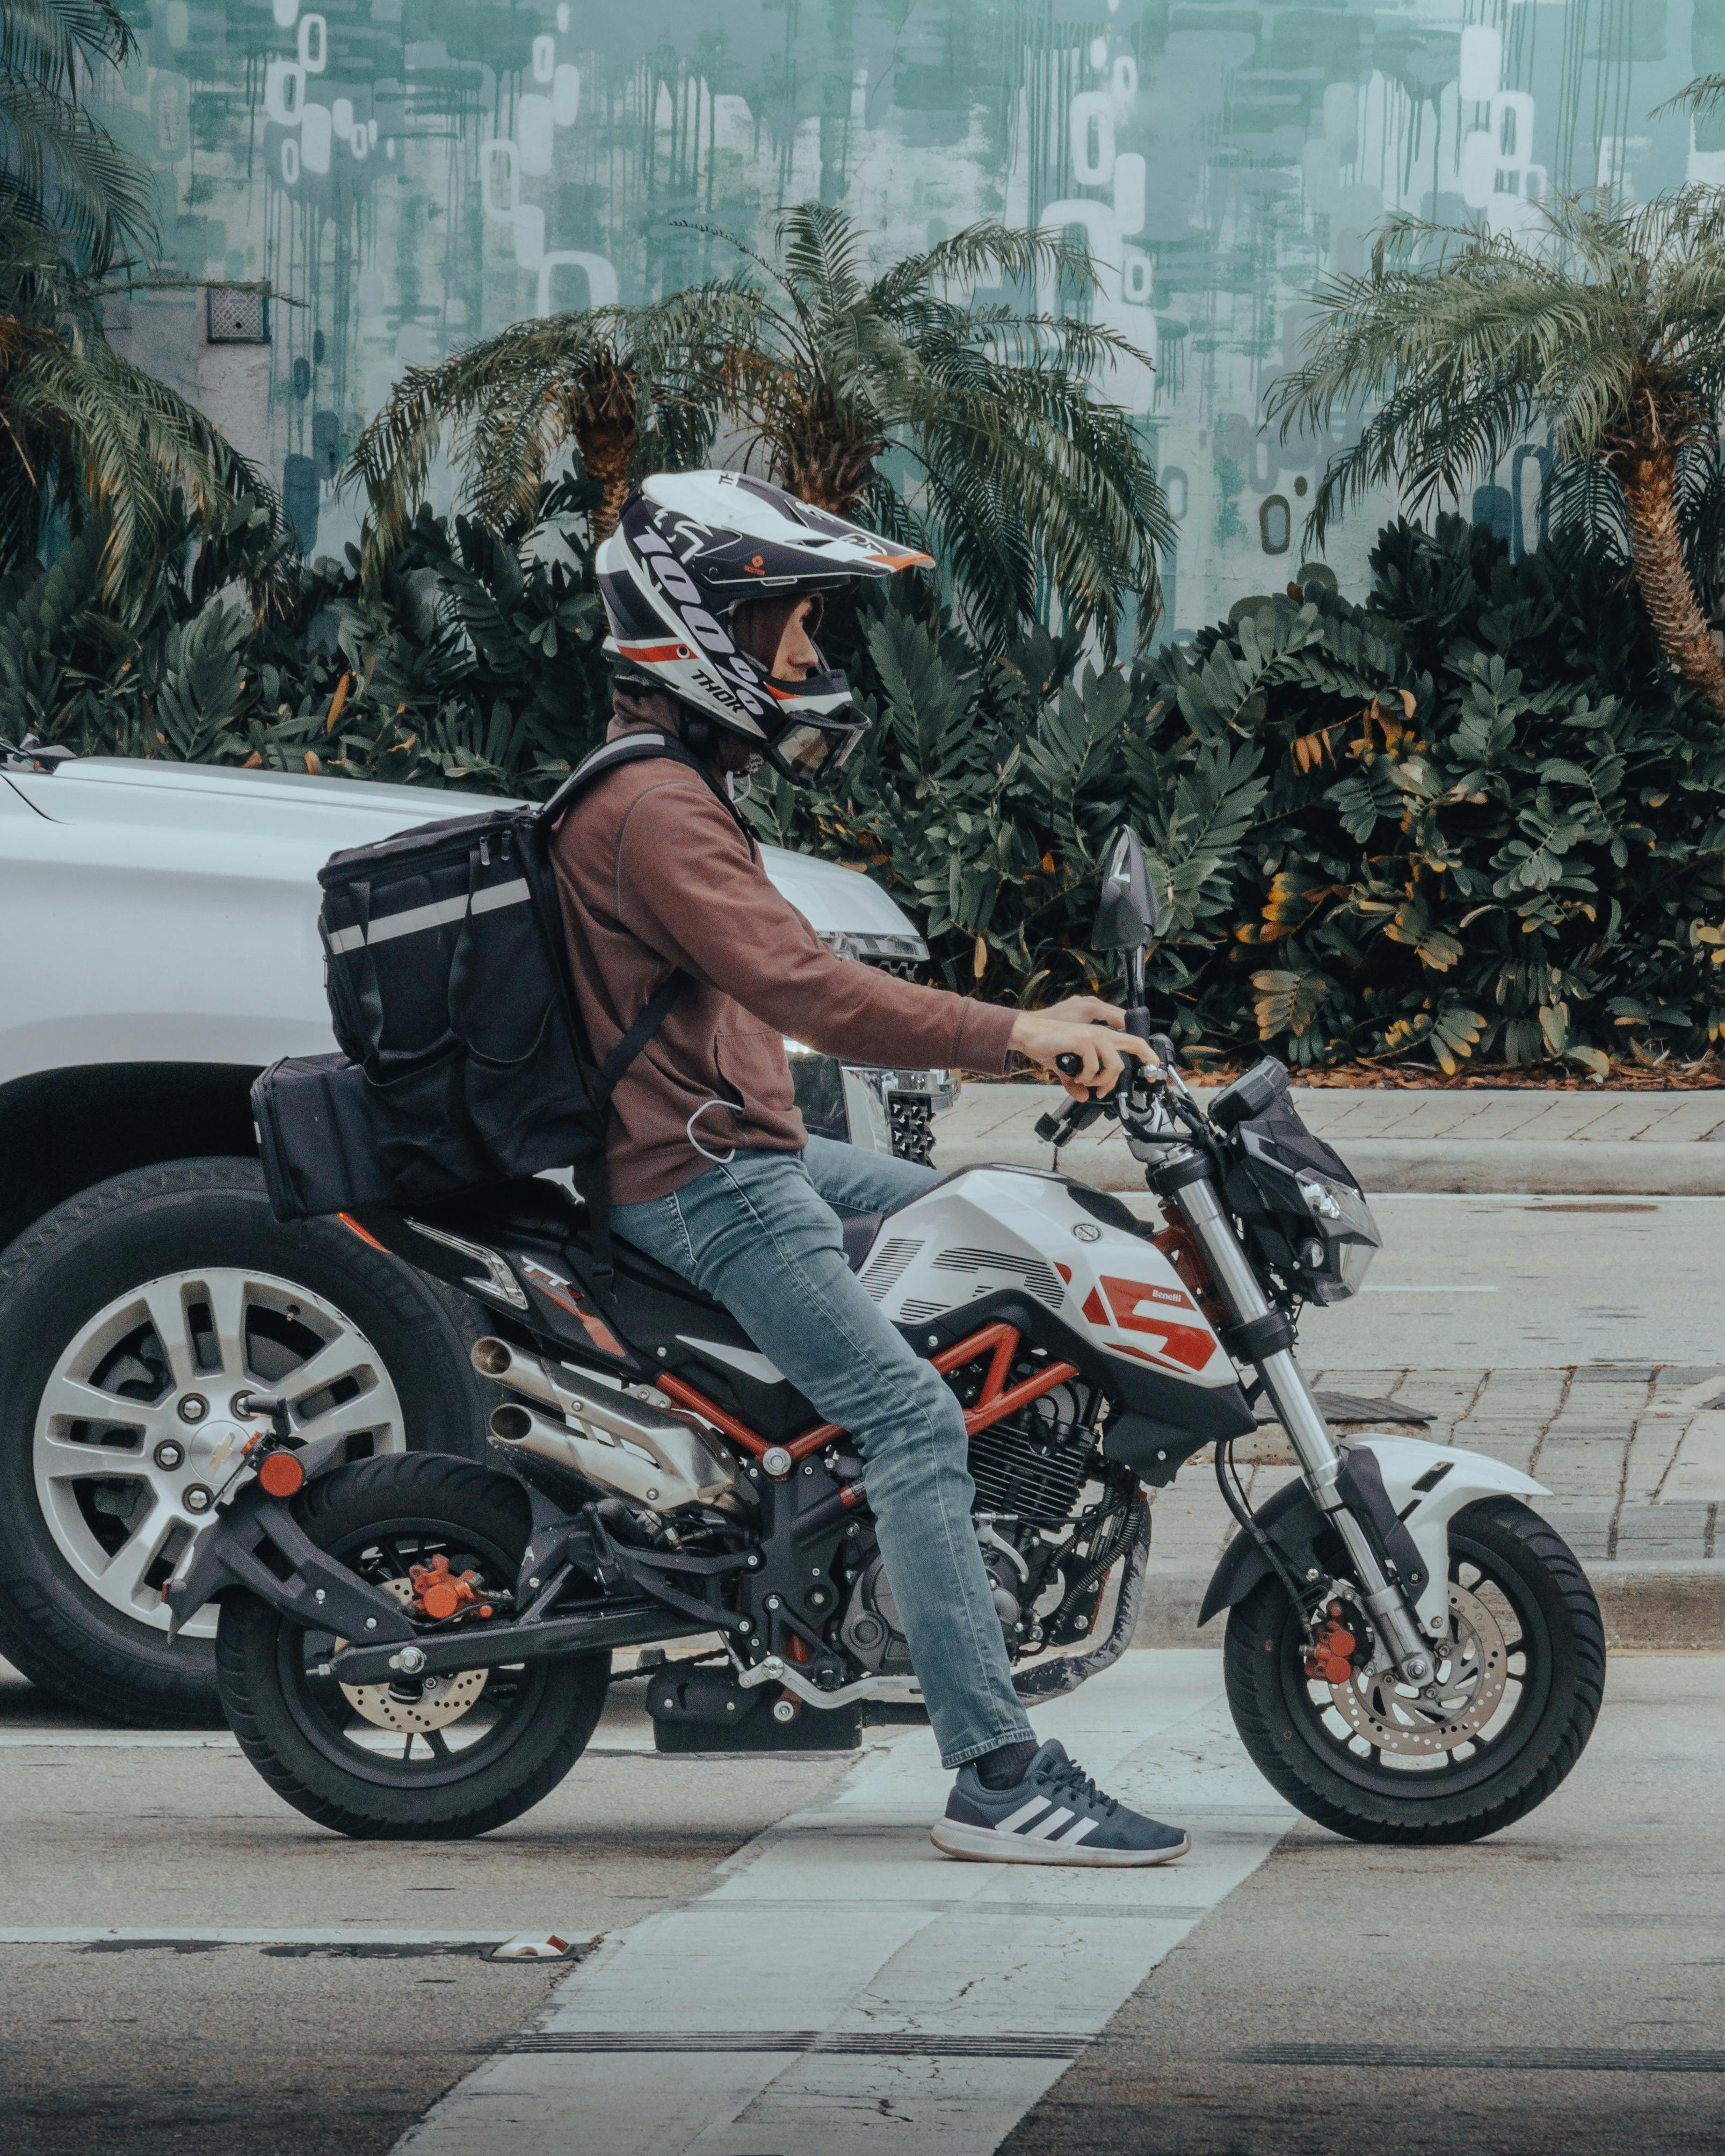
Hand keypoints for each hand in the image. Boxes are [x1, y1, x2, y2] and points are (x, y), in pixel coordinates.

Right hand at [1009, 998, 1158, 1100]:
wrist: (1028, 1035)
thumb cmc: (1047, 1046)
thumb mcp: (1065, 1069)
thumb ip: (1076, 1082)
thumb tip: (1083, 1097)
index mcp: (1102, 1037)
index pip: (1134, 1043)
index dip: (1148, 1057)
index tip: (1152, 1074)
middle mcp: (1102, 1034)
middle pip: (1136, 1045)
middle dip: (1146, 1063)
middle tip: (1143, 1079)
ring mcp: (1094, 1035)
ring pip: (1115, 1065)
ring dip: (1101, 1081)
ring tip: (1086, 1082)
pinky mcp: (1083, 1040)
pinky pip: (1094, 1068)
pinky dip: (1084, 1078)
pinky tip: (1074, 1075)